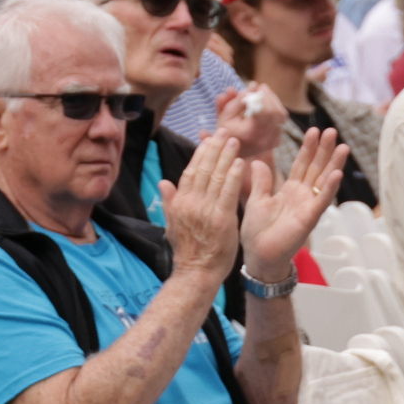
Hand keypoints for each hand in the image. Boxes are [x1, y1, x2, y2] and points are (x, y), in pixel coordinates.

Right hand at [161, 133, 246, 276]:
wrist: (196, 272)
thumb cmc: (188, 249)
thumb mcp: (172, 224)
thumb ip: (170, 201)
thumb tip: (162, 182)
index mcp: (180, 202)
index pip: (191, 171)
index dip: (201, 153)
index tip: (209, 139)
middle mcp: (191, 203)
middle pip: (204, 169)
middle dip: (215, 148)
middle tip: (225, 132)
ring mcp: (206, 210)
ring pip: (217, 177)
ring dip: (226, 157)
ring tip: (234, 141)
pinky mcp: (221, 218)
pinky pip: (229, 192)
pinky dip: (235, 176)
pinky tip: (241, 163)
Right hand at [210, 83, 285, 162]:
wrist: (230, 153)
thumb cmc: (226, 131)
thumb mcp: (225, 114)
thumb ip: (238, 100)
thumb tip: (253, 86)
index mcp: (251, 132)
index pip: (265, 110)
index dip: (264, 96)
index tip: (258, 86)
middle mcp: (264, 139)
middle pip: (276, 112)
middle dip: (270, 96)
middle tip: (262, 88)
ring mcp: (272, 142)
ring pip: (282, 116)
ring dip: (274, 102)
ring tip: (263, 96)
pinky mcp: (276, 142)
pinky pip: (281, 122)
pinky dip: (275, 112)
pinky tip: (265, 108)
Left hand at [240, 126, 348, 274]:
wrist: (258, 256)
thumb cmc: (257, 232)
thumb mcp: (256, 200)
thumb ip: (261, 182)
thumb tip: (258, 161)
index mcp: (290, 190)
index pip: (301, 164)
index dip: (308, 148)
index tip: (314, 131)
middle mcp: (302, 195)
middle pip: (316, 168)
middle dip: (324, 150)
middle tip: (332, 131)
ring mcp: (308, 206)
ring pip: (323, 181)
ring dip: (333, 164)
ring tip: (342, 146)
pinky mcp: (309, 218)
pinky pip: (321, 201)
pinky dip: (329, 188)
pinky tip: (337, 174)